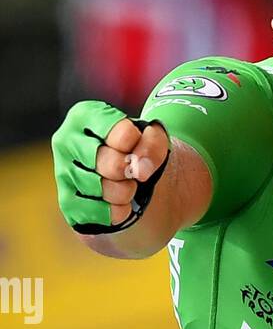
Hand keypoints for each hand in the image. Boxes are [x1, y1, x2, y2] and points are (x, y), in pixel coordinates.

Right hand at [52, 101, 168, 231]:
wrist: (120, 175)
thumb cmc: (132, 148)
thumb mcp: (150, 136)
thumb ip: (153, 143)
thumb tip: (140, 170)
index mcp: (83, 116)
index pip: (125, 135)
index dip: (140, 146)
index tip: (135, 147)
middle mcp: (65, 141)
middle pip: (112, 165)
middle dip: (130, 172)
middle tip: (130, 171)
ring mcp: (62, 172)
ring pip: (105, 190)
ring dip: (126, 192)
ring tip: (125, 185)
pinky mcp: (66, 201)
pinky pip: (99, 212)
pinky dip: (117, 211)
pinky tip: (118, 203)